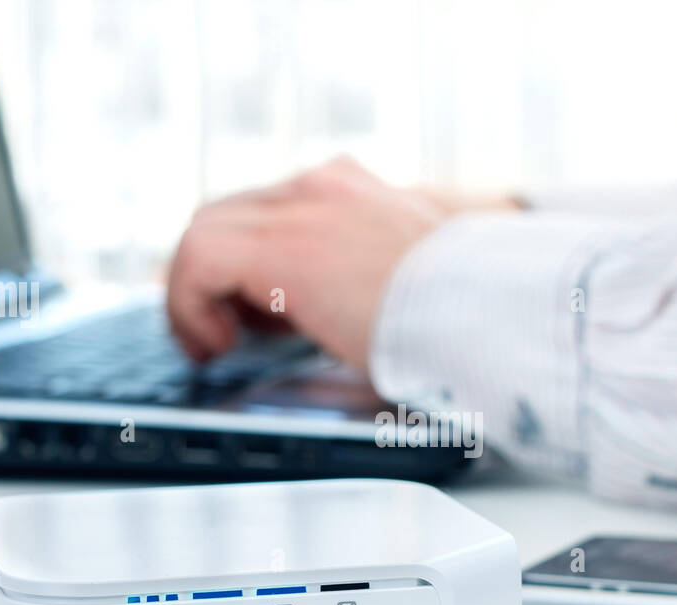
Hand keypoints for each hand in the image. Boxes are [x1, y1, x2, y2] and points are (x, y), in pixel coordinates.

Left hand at [166, 157, 446, 369]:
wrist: (487, 313)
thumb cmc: (465, 313)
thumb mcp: (409, 283)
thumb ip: (363, 281)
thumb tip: (333, 320)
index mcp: (355, 191)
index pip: (270, 210)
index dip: (244, 266)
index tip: (250, 316)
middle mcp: (323, 187)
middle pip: (227, 214)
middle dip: (211, 277)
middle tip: (218, 332)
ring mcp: (301, 209)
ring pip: (203, 232)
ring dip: (194, 292)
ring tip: (211, 344)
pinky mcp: (281, 247)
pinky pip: (198, 261)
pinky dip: (190, 305)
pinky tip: (214, 345)